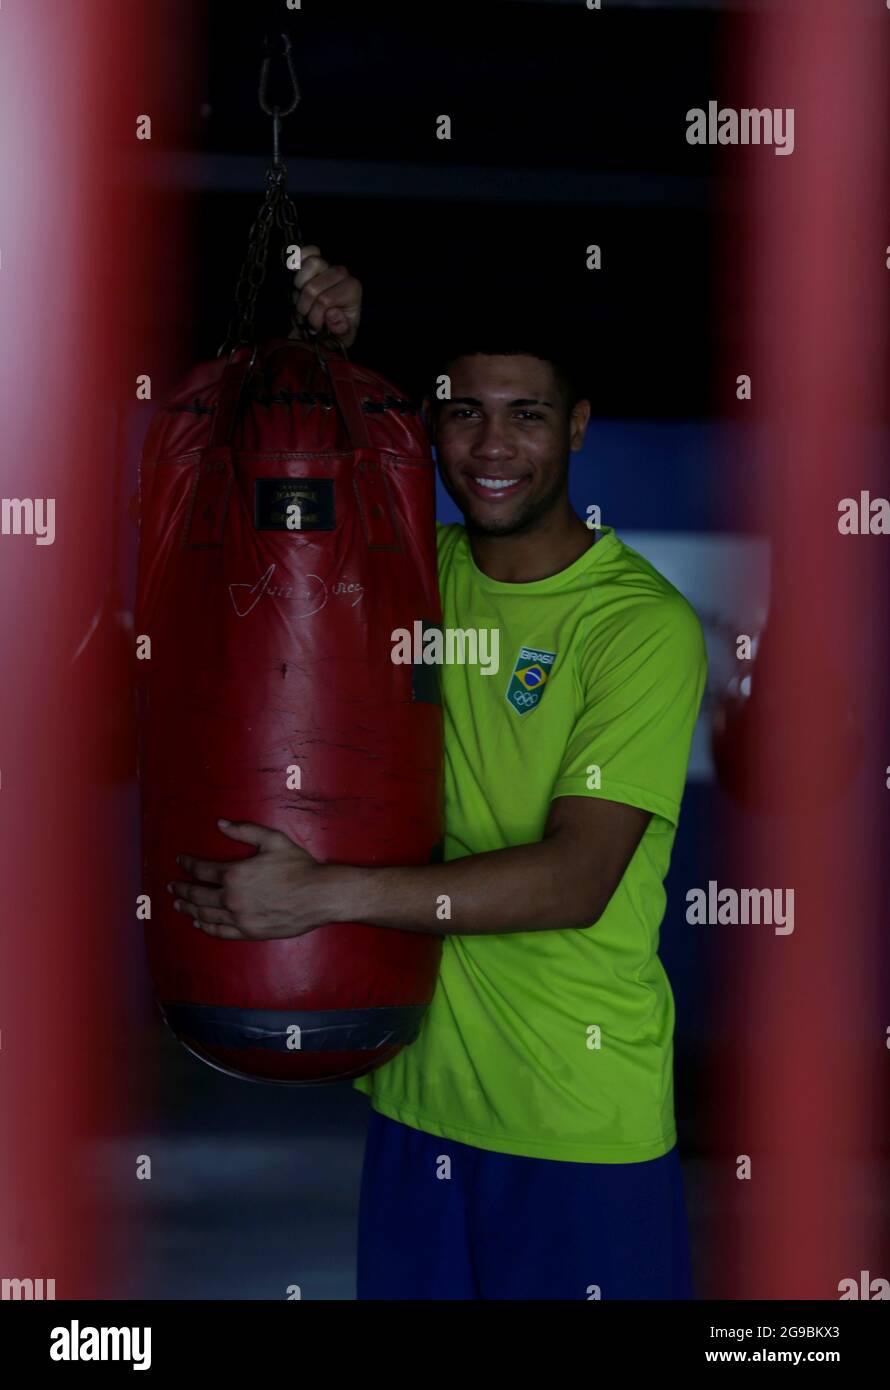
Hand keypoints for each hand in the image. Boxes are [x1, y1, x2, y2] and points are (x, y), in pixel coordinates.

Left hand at [168, 819, 328, 940]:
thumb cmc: (298, 866)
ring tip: (178, 904)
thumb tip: (220, 824)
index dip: (188, 865)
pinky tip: (198, 923)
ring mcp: (239, 917)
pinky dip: (206, 927)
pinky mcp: (249, 931)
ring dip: (188, 909)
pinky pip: (220, 931)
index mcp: (234, 874)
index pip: (202, 870)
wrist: (318, 895)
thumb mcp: (272, 840)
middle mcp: (232, 898)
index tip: (180, 862)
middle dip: (182, 889)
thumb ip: (244, 831)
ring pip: (205, 915)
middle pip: (197, 895)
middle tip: (172, 886)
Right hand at [290, 244, 361, 348]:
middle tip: (308, 317)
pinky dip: (297, 259)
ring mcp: (328, 264)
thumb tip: (333, 313)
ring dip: (298, 289)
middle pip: (312, 287)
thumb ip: (341, 329)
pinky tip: (295, 271)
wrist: (326, 326)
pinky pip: (305, 250)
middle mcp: (342, 273)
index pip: (324, 300)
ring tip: (303, 301)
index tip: (318, 327)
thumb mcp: (343, 337)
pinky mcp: (314, 258)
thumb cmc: (336, 330)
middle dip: (304, 307)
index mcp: (352, 289)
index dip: (315, 316)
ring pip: (309, 265)